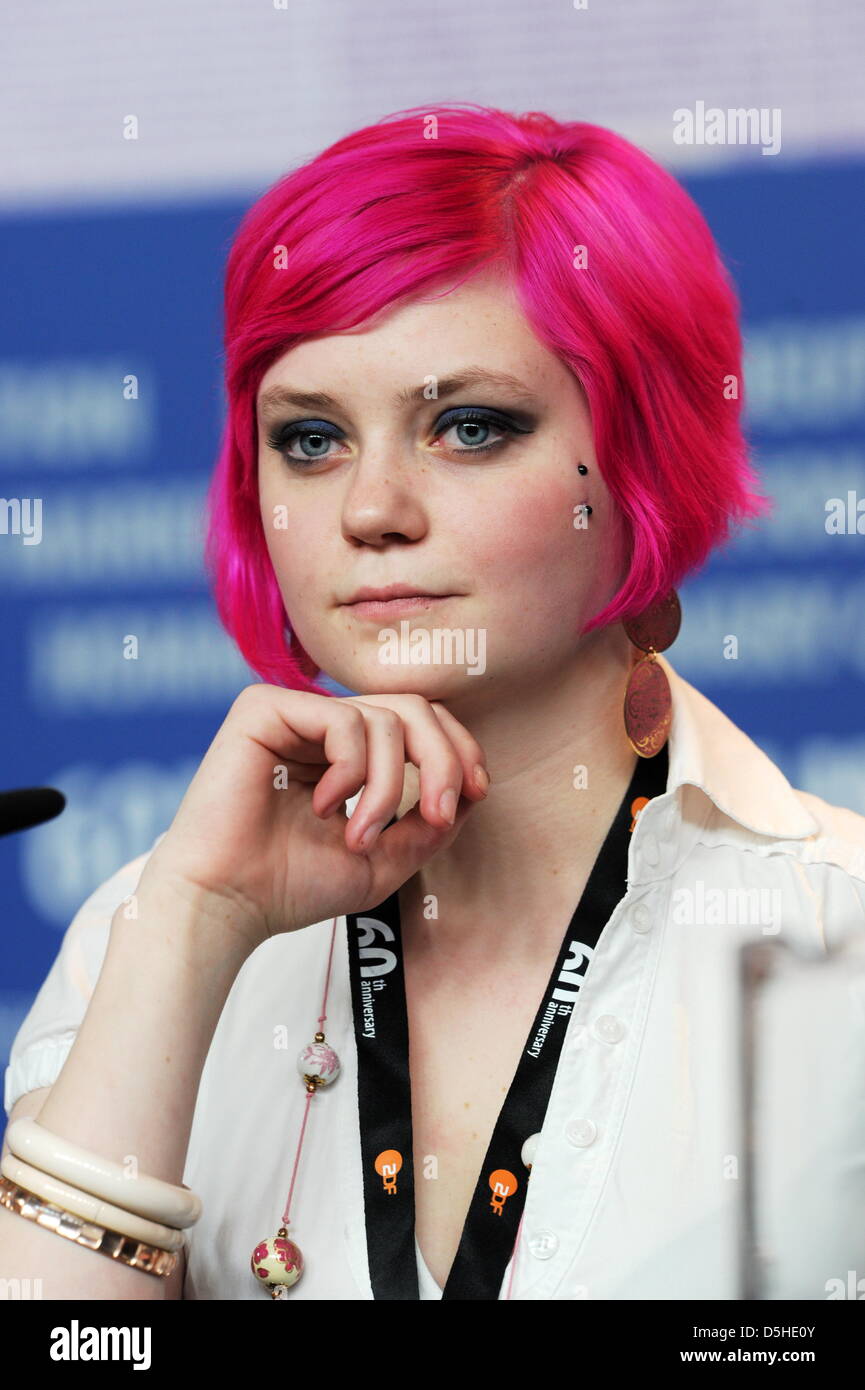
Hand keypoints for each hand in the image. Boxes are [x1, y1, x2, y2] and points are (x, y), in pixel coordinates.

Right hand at [137, 685, 488, 949]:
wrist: (224, 905)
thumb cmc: (289, 888)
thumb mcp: (382, 862)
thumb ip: (426, 826)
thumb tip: (471, 792)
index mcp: (346, 754)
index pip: (419, 725)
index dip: (457, 751)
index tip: (475, 794)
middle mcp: (321, 726)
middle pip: (414, 708)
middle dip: (442, 759)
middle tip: (437, 812)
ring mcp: (294, 713)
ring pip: (386, 717)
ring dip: (387, 786)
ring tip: (359, 836)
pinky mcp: (264, 708)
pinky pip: (343, 719)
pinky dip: (351, 770)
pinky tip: (322, 807)